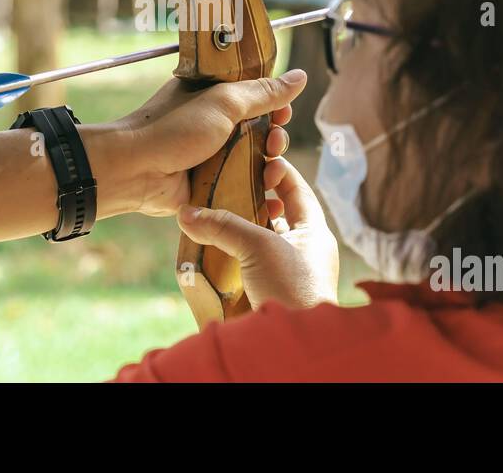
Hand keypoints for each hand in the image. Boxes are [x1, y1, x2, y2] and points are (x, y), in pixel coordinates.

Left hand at [108, 69, 307, 215]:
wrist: (135, 171)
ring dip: (270, 167)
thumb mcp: (222, 103)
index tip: (285, 114)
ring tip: (273, 172)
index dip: (274, 106)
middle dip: (275, 139)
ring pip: (253, 161)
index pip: (255, 97)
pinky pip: (240, 187)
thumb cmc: (173, 129)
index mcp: (212, 96)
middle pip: (258, 131)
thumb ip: (263, 93)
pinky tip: (272, 200)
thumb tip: (300, 76)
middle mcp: (212, 124)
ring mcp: (210, 155)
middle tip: (275, 145)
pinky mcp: (209, 183)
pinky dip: (258, 193)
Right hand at [177, 155, 338, 310]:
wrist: (294, 344)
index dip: (280, 171)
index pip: (299, 191)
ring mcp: (288, 274)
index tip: (258, 157)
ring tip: (216, 216)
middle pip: (278, 216)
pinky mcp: (270, 294)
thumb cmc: (293, 290)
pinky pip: (251, 268)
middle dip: (254, 200)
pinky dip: (234, 258)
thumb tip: (187, 212)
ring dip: (241, 231)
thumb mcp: (260, 247)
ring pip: (263, 243)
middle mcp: (304, 252)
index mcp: (315, 233)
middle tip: (227, 185)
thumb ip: (224, 226)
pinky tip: (214, 252)